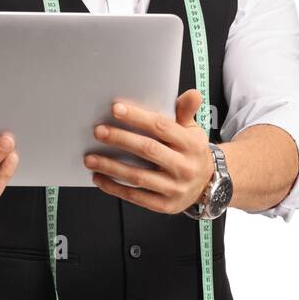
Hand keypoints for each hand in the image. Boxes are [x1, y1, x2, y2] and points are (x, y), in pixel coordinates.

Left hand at [83, 89, 214, 213]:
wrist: (208, 184)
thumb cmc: (193, 152)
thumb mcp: (193, 131)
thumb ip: (186, 112)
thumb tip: (192, 94)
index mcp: (191, 144)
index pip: (162, 127)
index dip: (137, 117)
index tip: (115, 109)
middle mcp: (185, 167)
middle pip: (148, 150)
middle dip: (120, 139)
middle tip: (98, 132)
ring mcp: (175, 188)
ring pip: (138, 176)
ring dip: (111, 167)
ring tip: (90, 158)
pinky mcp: (165, 205)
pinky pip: (136, 197)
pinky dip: (114, 188)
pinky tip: (99, 177)